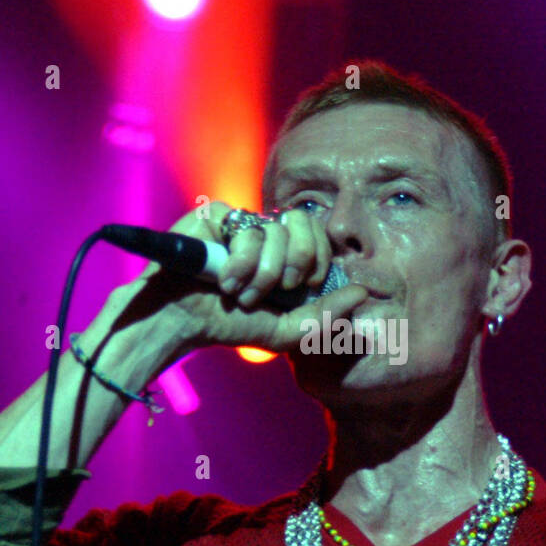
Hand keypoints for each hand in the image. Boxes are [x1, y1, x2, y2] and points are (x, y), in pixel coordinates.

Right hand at [110, 201, 368, 353]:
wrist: (182, 321)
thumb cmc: (230, 325)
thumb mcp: (286, 330)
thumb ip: (327, 315)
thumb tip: (363, 293)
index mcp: (286, 253)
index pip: (319, 234)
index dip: (317, 259)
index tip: (300, 287)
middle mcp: (266, 233)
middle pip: (303, 222)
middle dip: (294, 262)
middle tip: (277, 288)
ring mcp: (241, 222)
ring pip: (273, 230)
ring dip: (260, 274)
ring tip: (239, 293)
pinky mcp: (215, 214)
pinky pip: (244, 227)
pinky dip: (239, 262)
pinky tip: (223, 279)